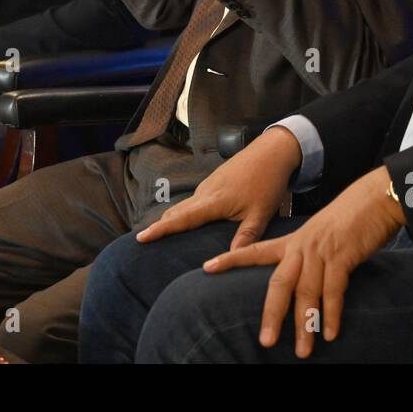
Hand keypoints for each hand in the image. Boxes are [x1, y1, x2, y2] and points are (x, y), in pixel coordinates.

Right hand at [136, 126, 302, 249]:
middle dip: (159, 226)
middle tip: (142, 241)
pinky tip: (187, 223)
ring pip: (183, 206)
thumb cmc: (267, 182)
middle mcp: (204, 192)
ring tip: (160, 236)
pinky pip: (193, 201)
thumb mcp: (260, 214)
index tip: (141, 237)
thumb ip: (245, 237)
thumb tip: (230, 260)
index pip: (181, 219)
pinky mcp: (213, 183)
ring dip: (171, 220)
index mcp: (213, 201)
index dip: (160, 230)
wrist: (271, 151)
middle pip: (175, 212)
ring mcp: (207, 186)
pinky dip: (184, 213)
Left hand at [203, 166, 404, 358]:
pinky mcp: (343, 257)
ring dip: (305, 325)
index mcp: (292, 241)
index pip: (256, 251)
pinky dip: (332, 314)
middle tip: (264, 341)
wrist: (374, 199)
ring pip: (307, 293)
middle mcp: (302, 247)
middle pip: (279, 284)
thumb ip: (306, 257)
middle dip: (271, 314)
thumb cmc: (347, 220)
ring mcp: (321, 252)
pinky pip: (334, 291)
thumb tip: (299, 283)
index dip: (231, 259)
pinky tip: (330, 334)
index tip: (207, 267)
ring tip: (302, 351)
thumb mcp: (319, 235)